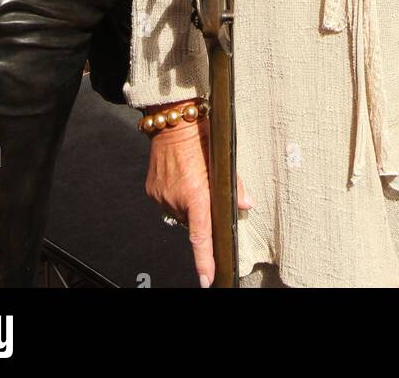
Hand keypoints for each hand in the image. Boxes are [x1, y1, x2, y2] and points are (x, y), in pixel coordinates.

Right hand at [144, 116, 252, 287]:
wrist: (172, 119)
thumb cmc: (201, 135)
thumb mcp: (223, 158)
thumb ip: (234, 186)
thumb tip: (246, 205)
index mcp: (196, 193)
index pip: (201, 237)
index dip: (205, 261)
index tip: (208, 279)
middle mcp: (176, 198)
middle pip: (192, 223)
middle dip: (201, 216)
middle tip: (205, 192)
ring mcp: (161, 195)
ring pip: (179, 213)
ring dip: (188, 205)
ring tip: (192, 179)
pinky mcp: (152, 190)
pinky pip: (168, 202)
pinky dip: (176, 197)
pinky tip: (181, 178)